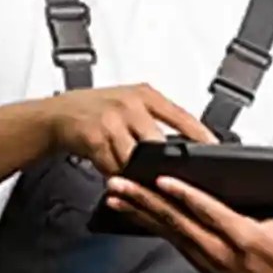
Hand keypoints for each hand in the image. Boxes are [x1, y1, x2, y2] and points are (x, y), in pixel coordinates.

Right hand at [44, 84, 217, 175]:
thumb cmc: (96, 109)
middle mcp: (129, 105)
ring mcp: (111, 120)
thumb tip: (186, 139)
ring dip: (137, 172)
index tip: (214, 148)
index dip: (200, 135)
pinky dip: (117, 174)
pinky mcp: (94, 138)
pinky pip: (114, 166)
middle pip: (158, 143)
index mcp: (144, 95)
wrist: (58, 114)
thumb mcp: (129, 102)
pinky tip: (116, 174)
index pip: (181, 116)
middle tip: (170, 175)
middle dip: (162, 162)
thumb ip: (154, 117)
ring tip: (139, 177)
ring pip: (135, 158)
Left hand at [105, 175, 272, 272]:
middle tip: (122, 183)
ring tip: (115, 193)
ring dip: (138, 210)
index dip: (187, 196)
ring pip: (165, 229)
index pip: (210, 213)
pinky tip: (127, 209)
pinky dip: (144, 222)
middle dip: (147, 201)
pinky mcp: (195, 257)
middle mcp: (219, 248)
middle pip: (176, 220)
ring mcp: (204, 255)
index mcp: (244, 239)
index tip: (166, 181)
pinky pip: (166, 237)